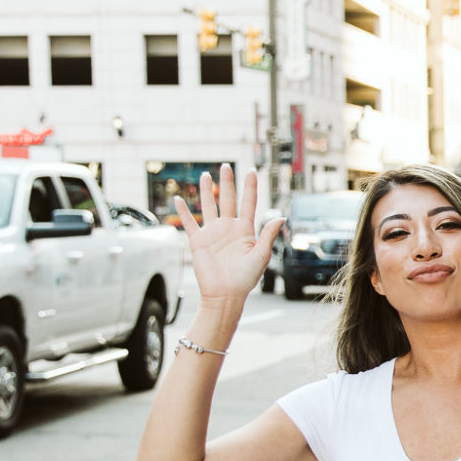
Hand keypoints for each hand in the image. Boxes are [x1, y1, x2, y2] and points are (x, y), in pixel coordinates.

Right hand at [173, 162, 283, 303]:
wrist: (225, 294)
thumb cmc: (245, 279)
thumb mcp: (261, 256)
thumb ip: (268, 235)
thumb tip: (281, 217)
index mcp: (245, 230)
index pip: (248, 203)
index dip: (250, 187)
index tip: (251, 170)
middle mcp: (229, 228)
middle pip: (228, 199)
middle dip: (227, 183)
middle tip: (227, 166)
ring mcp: (213, 233)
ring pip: (209, 206)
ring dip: (207, 191)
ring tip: (206, 175)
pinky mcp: (198, 241)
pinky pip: (189, 222)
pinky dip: (184, 211)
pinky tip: (179, 199)